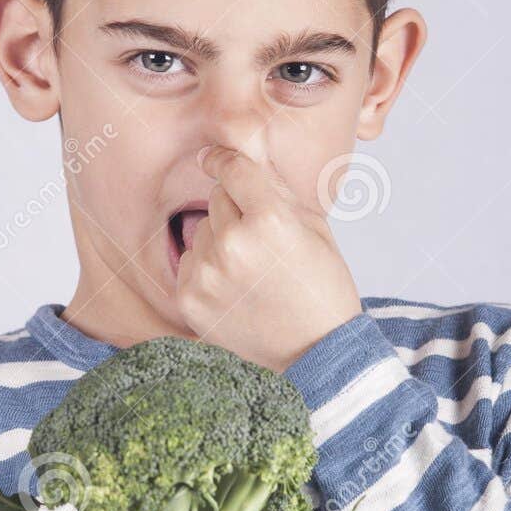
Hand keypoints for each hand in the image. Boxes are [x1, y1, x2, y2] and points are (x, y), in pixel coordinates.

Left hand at [175, 145, 362, 369]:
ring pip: (201, 231)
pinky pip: (189, 262)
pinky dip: (206, 270)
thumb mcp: (315, 228)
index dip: (224, 160)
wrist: (314, 356)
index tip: (215, 158)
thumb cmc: (321, 289)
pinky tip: (234, 290)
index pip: (233, 168)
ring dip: (219, 241)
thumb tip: (245, 154)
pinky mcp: (188, 298)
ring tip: (250, 273)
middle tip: (261, 242)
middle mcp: (233, 243)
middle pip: (217, 199)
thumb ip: (278, 189)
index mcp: (271, 220)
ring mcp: (207, 273)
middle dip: (236, 211)